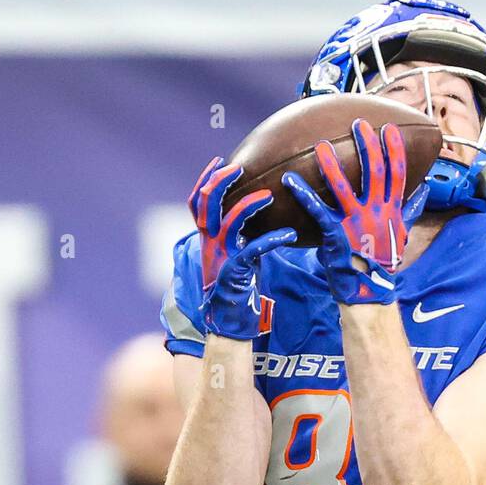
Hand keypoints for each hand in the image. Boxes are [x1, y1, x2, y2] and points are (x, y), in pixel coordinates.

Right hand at [188, 158, 296, 338]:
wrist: (227, 323)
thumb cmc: (235, 289)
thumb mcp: (230, 256)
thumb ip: (235, 236)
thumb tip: (249, 216)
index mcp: (206, 238)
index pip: (196, 201)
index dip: (205, 179)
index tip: (220, 161)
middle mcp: (208, 244)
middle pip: (206, 203)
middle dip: (221, 181)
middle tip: (240, 169)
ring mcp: (220, 257)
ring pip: (228, 221)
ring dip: (249, 204)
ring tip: (269, 196)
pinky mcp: (234, 272)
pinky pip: (252, 250)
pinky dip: (271, 240)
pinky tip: (289, 235)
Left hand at [283, 118, 428, 305]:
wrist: (368, 290)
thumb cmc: (382, 261)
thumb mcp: (402, 234)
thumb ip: (410, 210)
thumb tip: (424, 191)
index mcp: (392, 211)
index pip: (398, 174)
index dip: (395, 150)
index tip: (390, 128)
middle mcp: (376, 213)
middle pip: (375, 173)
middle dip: (368, 146)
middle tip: (359, 124)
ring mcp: (356, 222)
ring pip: (344, 187)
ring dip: (331, 165)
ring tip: (321, 145)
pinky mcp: (336, 233)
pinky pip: (317, 210)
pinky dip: (303, 193)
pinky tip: (289, 179)